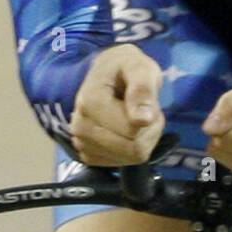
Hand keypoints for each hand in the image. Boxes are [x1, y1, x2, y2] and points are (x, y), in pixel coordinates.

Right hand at [71, 44, 165, 165]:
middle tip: (144, 109)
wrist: (107, 73)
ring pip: (131, 157)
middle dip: (149, 130)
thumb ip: (142, 90)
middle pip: (133, 148)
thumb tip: (143, 120)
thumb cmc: (126, 69)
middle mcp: (80, 127)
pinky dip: (132, 148)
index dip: (151, 118)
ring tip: (135, 116)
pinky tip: (127, 129)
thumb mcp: (140, 68)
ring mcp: (82, 144)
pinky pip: (122, 163)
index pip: (133, 131)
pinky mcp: (88, 155)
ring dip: (143, 138)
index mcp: (90, 102)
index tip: (147, 100)